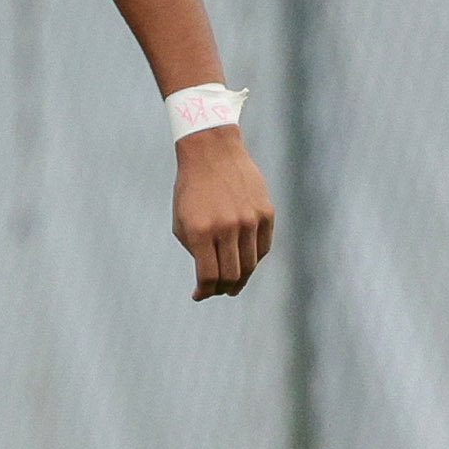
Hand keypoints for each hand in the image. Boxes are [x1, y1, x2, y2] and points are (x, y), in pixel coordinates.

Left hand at [172, 124, 273, 299]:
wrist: (212, 153)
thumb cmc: (191, 189)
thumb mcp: (182, 220)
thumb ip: (195, 250)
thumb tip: (210, 276)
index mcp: (201, 231)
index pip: (208, 275)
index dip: (204, 291)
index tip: (199, 295)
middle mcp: (228, 228)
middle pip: (232, 275)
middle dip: (222, 289)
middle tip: (217, 292)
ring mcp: (250, 220)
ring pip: (250, 265)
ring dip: (240, 279)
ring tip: (231, 284)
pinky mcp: (266, 213)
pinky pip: (263, 247)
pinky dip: (253, 260)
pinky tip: (244, 263)